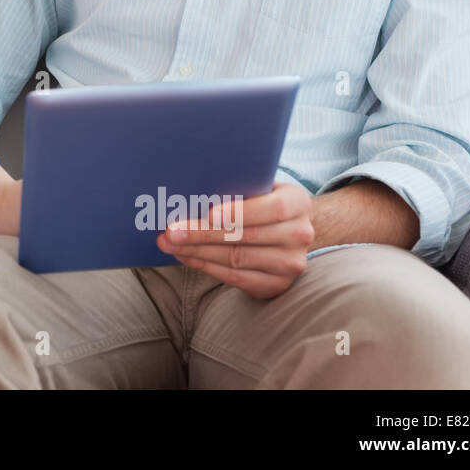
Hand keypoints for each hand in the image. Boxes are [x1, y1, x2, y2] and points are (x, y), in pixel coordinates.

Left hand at [155, 182, 313, 298]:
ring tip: (169, 243)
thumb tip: (191, 187)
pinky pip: (235, 277)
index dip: (240, 211)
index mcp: (298, 202)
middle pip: (246, 236)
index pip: (272, 208)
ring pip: (236, 258)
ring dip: (197, 251)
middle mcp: (300, 234)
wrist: (286, 231)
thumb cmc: (261, 201)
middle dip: (202, 233)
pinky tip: (185, 255)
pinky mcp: (276, 284)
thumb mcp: (258, 187)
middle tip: (170, 231)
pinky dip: (205, 266)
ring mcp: (290, 263)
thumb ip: (237, 185)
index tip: (209, 214)